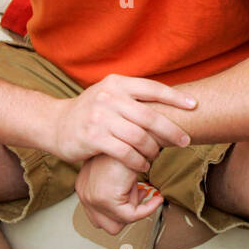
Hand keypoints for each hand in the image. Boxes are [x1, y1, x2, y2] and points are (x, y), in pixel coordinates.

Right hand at [51, 74, 195, 170]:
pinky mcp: (93, 137)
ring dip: (154, 149)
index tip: (194, 105)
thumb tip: (170, 99)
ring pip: (140, 136)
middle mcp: (109, 97)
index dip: (175, 97)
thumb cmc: (90, 112)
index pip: (153, 88)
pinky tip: (144, 165)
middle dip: (171, 130)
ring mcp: (100, 117)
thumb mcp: (109, 94)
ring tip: (158, 156)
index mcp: (117, 83)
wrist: (54, 124)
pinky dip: (139, 161)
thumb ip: (133, 96)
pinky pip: (125, 152)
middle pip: (150, 116)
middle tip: (185, 141)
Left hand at [74, 154, 164, 234]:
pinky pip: (131, 216)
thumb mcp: (123, 171)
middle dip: (125, 213)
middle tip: (140, 194)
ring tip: (144, 189)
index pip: (97, 216)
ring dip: (135, 209)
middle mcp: (83, 192)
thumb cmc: (133, 146)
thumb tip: (135, 200)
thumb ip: (121, 188)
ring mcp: (92, 196)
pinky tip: (156, 198)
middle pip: (104, 224)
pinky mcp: (106, 198)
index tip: (137, 194)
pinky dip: (147, 209)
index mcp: (84, 184)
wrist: (139, 133)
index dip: (120, 210)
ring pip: (117, 223)